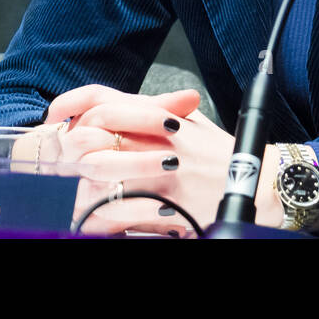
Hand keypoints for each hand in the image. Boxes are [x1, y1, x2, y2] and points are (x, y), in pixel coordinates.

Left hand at [35, 84, 282, 235]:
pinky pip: (124, 211)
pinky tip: (93, 221)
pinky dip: (102, 218)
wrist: (262, 182)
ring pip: (103, 174)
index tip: (55, 117)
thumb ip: (160, 113)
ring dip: (81, 185)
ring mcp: (165, 172)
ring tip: (70, 194)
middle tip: (60, 162)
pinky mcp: (171, 204)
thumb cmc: (227, 154)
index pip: (105, 97)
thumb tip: (120, 111)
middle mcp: (161, 138)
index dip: (72, 104)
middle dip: (71, 149)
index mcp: (163, 115)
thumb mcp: (194, 124)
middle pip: (96, 134)